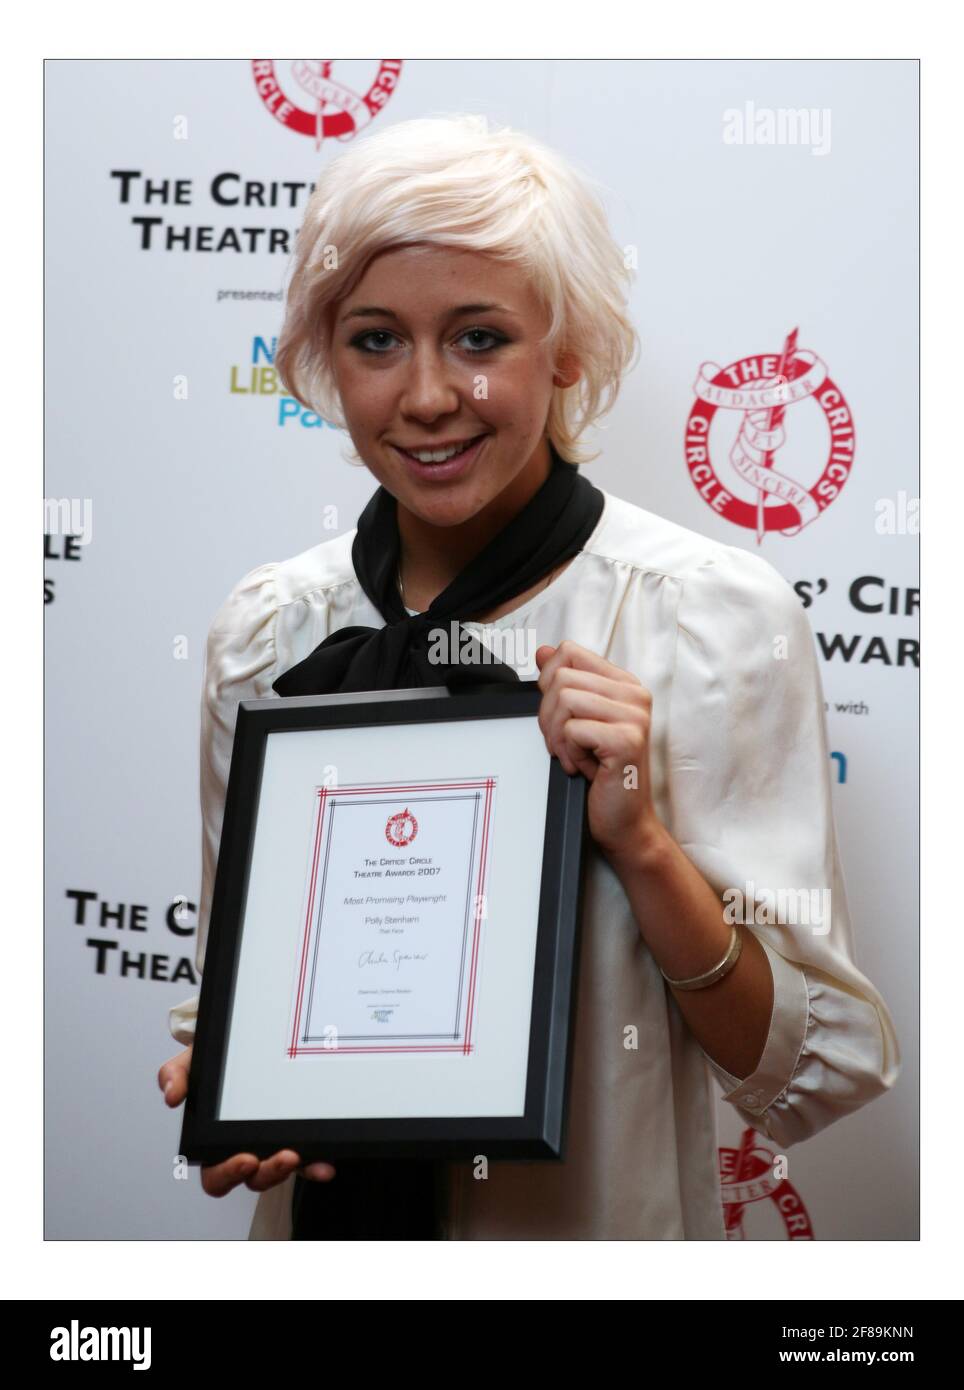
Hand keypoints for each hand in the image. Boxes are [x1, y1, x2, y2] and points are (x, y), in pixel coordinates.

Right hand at [158, 1045, 335, 1195]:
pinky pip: (308, 1159)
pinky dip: (316, 1164)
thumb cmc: (215, 1062)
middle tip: (283, 1157)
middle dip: (268, 1174)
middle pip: (252, 1179)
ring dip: (295, 1169)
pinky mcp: (296, 1138)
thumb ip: (175, 1074)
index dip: (229, 1174)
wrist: (244, 1039)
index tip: (245, 1160)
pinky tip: (325, 1162)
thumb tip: (172, 1096)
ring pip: (281, 1171)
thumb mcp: (193, 1062)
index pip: (216, 1174)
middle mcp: (243, 1149)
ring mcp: (272, 1145)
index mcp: (213, 1142)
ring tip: (302, 1154)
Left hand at [535, 640, 662, 861]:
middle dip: (548, 716)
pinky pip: (572, 730)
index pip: (569, 652)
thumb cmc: (602, 775)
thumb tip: (543, 652)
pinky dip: (568, 753)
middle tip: (565, 744)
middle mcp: (634, 694)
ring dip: (557, 737)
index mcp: (623, 684)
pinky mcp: (626, 740)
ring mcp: (634, 716)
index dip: (548, 682)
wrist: (624, 821)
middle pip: (560, 678)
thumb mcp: (578, 722)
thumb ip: (564, 684)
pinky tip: (585, 768)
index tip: (558, 714)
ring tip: (575, 756)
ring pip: (563, 700)